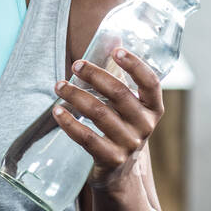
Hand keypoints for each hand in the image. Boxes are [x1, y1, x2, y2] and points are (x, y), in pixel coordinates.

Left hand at [53, 47, 164, 193]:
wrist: (120, 173)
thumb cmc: (120, 127)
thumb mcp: (127, 106)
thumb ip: (121, 77)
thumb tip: (112, 37)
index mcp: (153, 109)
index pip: (151, 84)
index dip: (135, 66)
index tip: (116, 51)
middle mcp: (145, 126)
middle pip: (119, 95)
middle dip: (95, 76)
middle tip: (75, 65)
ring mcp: (129, 144)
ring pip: (99, 114)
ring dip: (75, 96)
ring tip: (58, 85)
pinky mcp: (111, 159)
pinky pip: (87, 138)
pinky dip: (69, 122)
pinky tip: (57, 111)